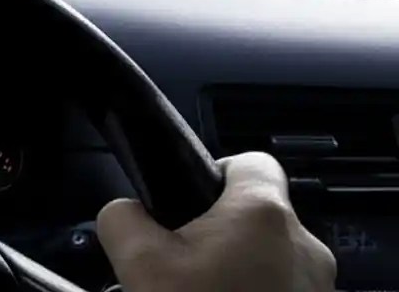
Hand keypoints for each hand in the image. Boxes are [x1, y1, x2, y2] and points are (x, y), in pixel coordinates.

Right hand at [96, 152, 335, 291]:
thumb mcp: (138, 263)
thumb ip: (122, 218)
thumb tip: (125, 213)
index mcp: (262, 214)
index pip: (249, 161)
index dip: (212, 173)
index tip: (187, 204)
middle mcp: (304, 246)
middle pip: (253, 217)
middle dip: (215, 236)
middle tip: (179, 265)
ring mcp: (318, 287)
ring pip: (267, 259)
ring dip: (234, 272)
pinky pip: (279, 291)